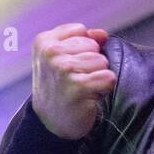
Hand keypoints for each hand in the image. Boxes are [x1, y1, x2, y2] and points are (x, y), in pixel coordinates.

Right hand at [31, 24, 116, 139]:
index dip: (82, 49)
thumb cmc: (58, 88)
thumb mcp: (60, 58)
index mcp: (44, 41)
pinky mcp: (79, 86)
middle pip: (94, 46)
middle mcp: (51, 53)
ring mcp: (64, 69)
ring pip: (102, 61)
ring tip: (82, 88)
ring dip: (97, 77)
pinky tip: (89, 96)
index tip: (70, 66)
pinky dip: (103, 89)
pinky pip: (108, 78)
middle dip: (91, 64)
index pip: (81, 31)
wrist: (50, 122)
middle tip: (76, 80)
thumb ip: (82, 40)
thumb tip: (102, 34)